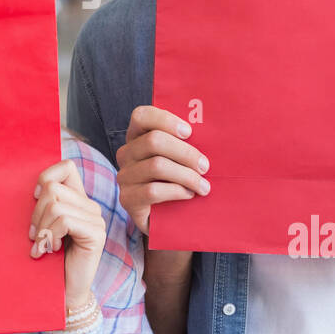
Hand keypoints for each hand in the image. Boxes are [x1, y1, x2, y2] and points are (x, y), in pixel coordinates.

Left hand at [29, 160, 106, 308]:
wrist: (65, 291)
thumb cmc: (50, 260)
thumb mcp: (44, 226)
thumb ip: (44, 205)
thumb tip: (31, 188)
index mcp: (78, 199)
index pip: (66, 167)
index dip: (45, 178)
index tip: (34, 200)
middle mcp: (90, 206)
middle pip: (53, 188)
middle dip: (36, 212)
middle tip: (36, 235)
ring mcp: (96, 219)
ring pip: (56, 205)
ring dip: (42, 228)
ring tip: (42, 245)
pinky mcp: (96, 233)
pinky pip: (65, 221)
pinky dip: (51, 236)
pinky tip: (52, 250)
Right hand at [114, 105, 210, 234]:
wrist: (167, 218)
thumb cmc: (178, 180)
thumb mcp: (180, 158)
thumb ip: (185, 143)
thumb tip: (210, 135)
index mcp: (137, 136)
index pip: (141, 116)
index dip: (165, 120)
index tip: (189, 132)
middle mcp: (126, 153)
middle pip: (154, 141)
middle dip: (185, 153)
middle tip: (205, 166)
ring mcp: (124, 176)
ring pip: (156, 166)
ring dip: (186, 176)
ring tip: (203, 186)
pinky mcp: (127, 199)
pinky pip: (153, 190)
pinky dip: (176, 191)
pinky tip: (188, 195)